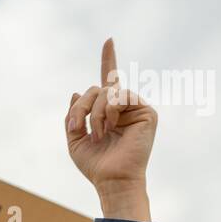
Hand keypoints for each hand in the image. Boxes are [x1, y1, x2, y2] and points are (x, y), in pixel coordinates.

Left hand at [66, 38, 154, 220]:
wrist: (111, 181)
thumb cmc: (95, 166)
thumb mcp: (75, 140)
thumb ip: (73, 116)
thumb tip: (76, 92)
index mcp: (109, 113)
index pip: (108, 82)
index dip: (109, 60)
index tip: (108, 40)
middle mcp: (124, 108)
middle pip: (99, 88)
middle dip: (83, 107)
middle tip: (79, 127)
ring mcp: (137, 109)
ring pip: (109, 92)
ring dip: (97, 112)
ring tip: (98, 133)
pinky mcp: (147, 113)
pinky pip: (122, 96)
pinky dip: (111, 110)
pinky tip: (112, 126)